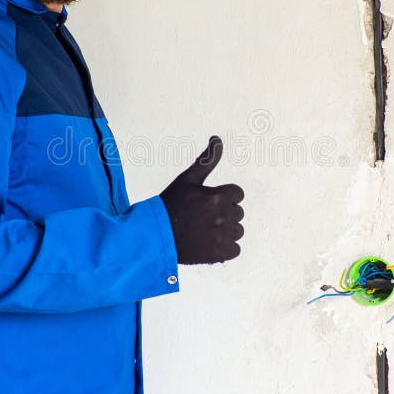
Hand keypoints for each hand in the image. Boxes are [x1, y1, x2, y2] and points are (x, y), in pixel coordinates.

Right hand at [159, 136, 244, 264]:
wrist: (156, 236)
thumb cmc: (171, 205)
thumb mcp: (187, 179)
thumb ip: (206, 160)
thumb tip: (218, 139)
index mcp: (218, 197)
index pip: (237, 194)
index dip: (223, 196)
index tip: (208, 202)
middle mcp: (223, 216)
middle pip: (238, 212)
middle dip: (224, 213)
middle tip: (202, 217)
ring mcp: (222, 237)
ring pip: (237, 231)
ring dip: (225, 230)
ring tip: (205, 230)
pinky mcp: (220, 254)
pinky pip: (235, 249)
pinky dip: (225, 248)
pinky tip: (209, 243)